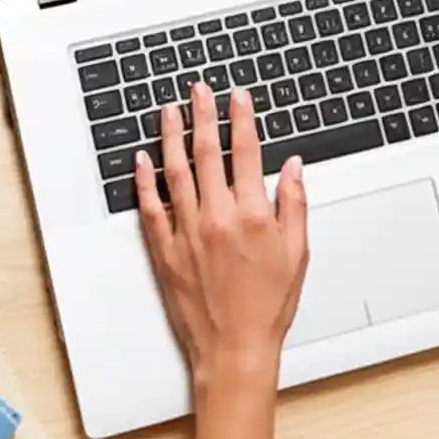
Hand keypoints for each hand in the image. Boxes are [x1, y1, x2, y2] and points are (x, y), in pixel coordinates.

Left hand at [135, 83, 308, 438]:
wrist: (234, 348)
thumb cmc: (267, 306)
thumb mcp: (298, 253)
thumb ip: (295, 205)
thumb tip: (294, 168)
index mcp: (252, 216)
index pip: (247, 153)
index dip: (242, 119)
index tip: (238, 96)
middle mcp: (217, 218)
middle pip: (207, 153)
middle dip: (204, 116)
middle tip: (199, 90)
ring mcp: (187, 233)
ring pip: (175, 172)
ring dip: (172, 137)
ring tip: (169, 111)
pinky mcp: (165, 250)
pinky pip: (151, 207)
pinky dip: (144, 181)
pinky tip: (141, 160)